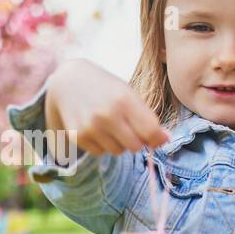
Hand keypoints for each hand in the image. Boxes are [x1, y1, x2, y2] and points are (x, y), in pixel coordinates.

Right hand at [46, 59, 169, 155]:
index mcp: (125, 99)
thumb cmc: (105, 87)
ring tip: (109, 125)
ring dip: (118, 142)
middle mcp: (107, 115)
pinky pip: (100, 152)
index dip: (157, 138)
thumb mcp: (128, 94)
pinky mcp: (77, 136)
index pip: (150, 131)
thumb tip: (165, 140)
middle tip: (129, 128)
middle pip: (135, 146)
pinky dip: (101, 144)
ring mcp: (90, 127)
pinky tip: (95, 128)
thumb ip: (147, 117)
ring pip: (118, 151)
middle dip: (137, 141)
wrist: (68, 81)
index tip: (157, 137)